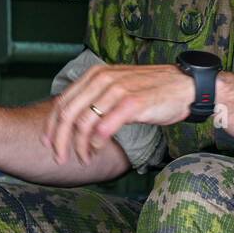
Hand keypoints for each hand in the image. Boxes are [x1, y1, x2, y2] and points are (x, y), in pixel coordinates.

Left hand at [43, 63, 193, 166]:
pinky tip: (97, 150)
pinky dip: (96, 143)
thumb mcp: (119, 87)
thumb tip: (76, 120)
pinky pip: (104, 127)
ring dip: (79, 145)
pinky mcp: (132, 104)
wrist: (185, 86)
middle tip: (60, 157)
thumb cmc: (153, 90)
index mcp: (96, 74)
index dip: (51, 125)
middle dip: (59, 139)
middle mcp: (104, 79)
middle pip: (68, 113)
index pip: (63, 101)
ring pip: (84, 123)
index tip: (48, 143)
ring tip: (82, 158)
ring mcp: (118, 90)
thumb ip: (98, 97)